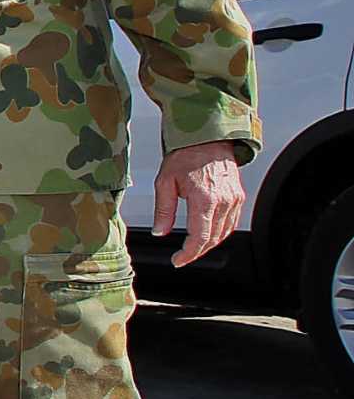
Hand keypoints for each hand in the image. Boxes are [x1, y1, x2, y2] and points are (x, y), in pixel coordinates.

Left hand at [152, 140, 244, 265]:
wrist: (207, 138)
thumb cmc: (185, 155)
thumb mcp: (165, 182)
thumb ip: (163, 210)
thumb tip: (159, 232)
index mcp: (205, 200)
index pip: (200, 237)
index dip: (188, 254)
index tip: (177, 261)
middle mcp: (224, 202)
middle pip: (214, 239)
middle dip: (198, 252)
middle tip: (182, 257)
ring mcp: (234, 200)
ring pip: (225, 233)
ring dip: (210, 244)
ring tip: (193, 248)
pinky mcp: (239, 196)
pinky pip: (232, 222)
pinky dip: (220, 232)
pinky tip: (209, 234)